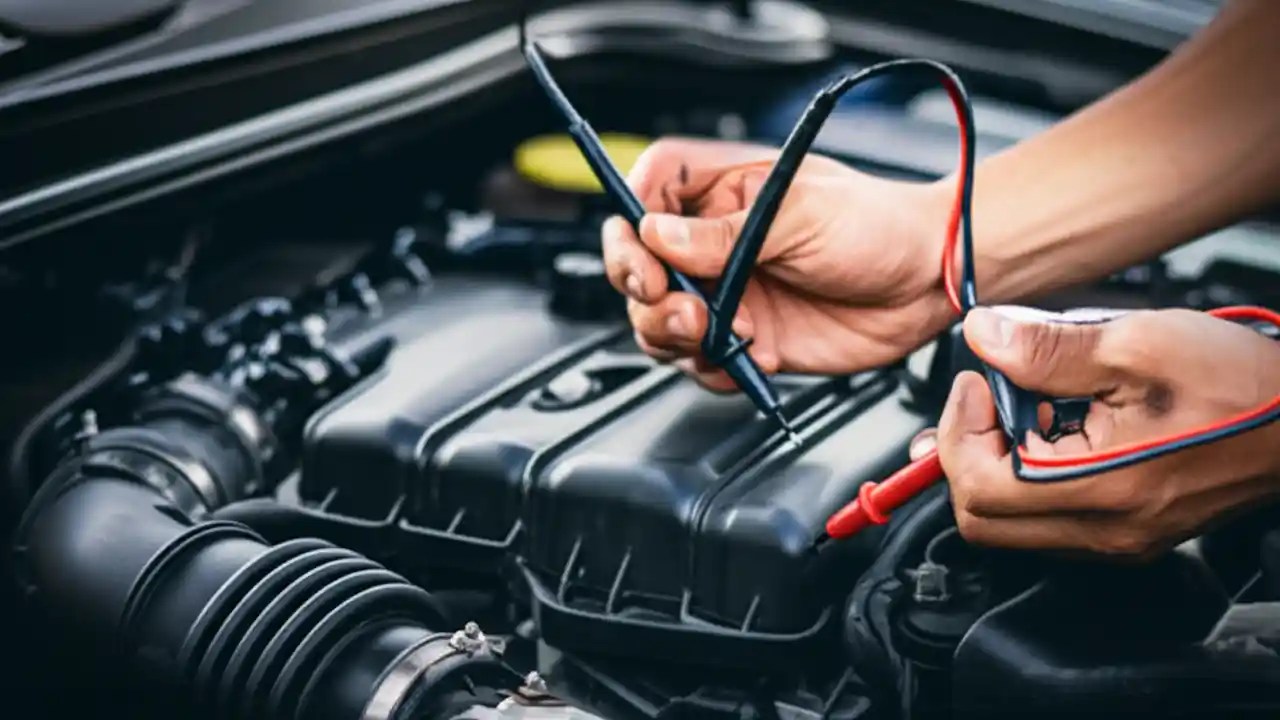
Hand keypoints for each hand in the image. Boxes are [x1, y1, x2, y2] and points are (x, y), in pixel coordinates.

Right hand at [600, 137, 955, 389]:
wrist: (928, 281)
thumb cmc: (877, 224)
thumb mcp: (799, 214)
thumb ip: (725, 234)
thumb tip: (658, 236)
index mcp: (718, 191)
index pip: (642, 197)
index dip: (629, 231)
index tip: (645, 260)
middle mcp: (711, 243)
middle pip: (637, 268)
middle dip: (645, 295)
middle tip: (685, 309)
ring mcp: (725, 293)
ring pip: (658, 320)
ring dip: (674, 335)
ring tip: (720, 333)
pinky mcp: (746, 340)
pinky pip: (701, 363)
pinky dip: (714, 369)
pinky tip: (751, 357)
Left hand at [931, 306, 1279, 558]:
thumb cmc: (1244, 388)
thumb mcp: (1137, 345)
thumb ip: (1048, 348)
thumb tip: (984, 338)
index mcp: (1100, 491)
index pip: (976, 487)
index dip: (961, 428)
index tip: (978, 384)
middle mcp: (1104, 531)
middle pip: (981, 517)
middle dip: (969, 450)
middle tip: (990, 399)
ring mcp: (1117, 539)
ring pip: (1011, 522)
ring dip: (999, 461)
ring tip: (1032, 408)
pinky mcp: (1129, 531)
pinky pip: (1050, 518)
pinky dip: (1033, 475)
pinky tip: (1059, 429)